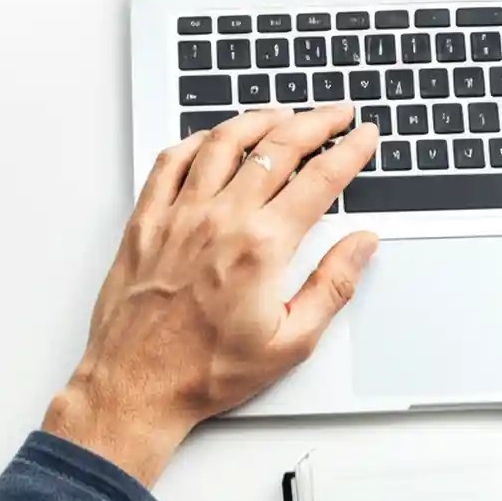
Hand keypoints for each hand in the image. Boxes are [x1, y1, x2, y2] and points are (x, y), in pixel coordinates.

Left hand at [43, 106, 378, 485]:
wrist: (137, 387)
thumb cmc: (207, 371)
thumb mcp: (291, 342)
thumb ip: (333, 286)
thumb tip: (362, 244)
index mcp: (261, 248)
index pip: (319, 181)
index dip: (350, 152)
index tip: (364, 137)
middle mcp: (220, 220)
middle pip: (277, 148)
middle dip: (315, 122)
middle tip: (336, 113)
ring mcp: (178, 216)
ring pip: (223, 143)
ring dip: (259, 120)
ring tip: (282, 112)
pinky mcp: (145, 222)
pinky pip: (170, 162)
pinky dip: (196, 141)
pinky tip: (212, 139)